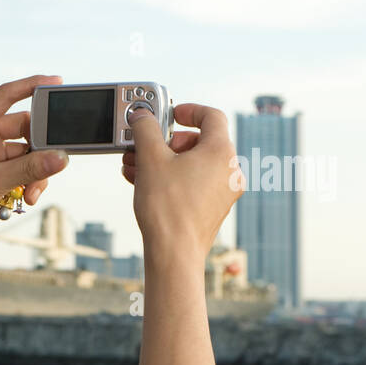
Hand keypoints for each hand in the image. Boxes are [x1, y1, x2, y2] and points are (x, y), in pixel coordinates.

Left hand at [0, 75, 70, 251]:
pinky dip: (28, 180)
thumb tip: (61, 158)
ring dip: (35, 170)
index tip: (57, 82)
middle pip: (24, 127)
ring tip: (33, 192)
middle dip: (40, 147)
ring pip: (26, 152)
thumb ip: (29, 169)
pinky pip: (21, 168)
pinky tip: (28, 197)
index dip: (32, 85)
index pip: (7, 95)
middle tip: (55, 160)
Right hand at [120, 102, 244, 261]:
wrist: (174, 255)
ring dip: (164, 160)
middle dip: (168, 140)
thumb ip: (145, 129)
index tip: (170, 114)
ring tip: (136, 165)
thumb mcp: (150, 158)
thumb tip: (142, 116)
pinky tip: (144, 182)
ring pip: (193, 164)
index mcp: (221, 152)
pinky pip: (193, 182)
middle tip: (147, 144)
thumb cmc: (167, 207)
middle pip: (199, 141)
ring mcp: (224, 192)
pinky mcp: (213, 209)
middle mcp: (229, 171)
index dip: (189, 110)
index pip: (211, 116)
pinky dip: (172, 177)